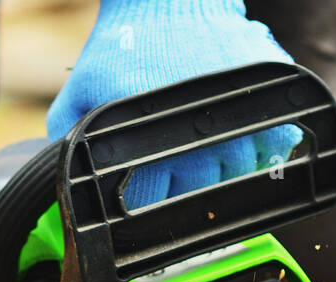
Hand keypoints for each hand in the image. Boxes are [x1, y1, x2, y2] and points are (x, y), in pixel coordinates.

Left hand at [47, 0, 302, 208]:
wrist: (174, 1)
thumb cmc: (129, 43)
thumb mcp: (84, 87)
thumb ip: (70, 130)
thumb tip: (65, 166)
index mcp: (156, 153)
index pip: (153, 206)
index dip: (145, 204)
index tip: (144, 193)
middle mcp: (202, 151)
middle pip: (197, 199)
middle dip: (183, 187)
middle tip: (174, 164)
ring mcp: (240, 135)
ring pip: (236, 180)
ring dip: (221, 171)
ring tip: (203, 146)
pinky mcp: (267, 115)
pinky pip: (271, 154)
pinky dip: (258, 150)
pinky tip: (235, 134)